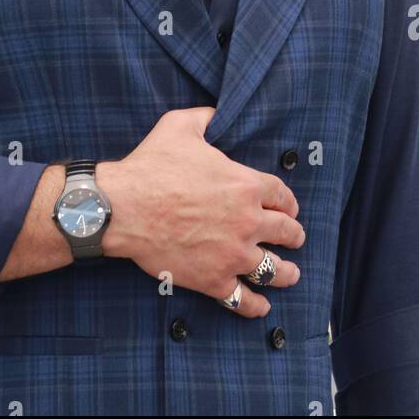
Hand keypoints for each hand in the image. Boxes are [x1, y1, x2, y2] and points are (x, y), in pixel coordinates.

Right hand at [98, 106, 304, 317]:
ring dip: (286, 272)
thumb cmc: (151, 166)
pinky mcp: (214, 279)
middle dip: (293, 235)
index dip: (288, 202)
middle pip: (286, 232)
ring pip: (274, 270)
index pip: (283, 196)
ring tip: (291, 274)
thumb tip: (216, 113)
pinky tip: (262, 305)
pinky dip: (255, 304)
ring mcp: (233, 254)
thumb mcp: (180, 126)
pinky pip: (243, 299)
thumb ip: (205, 117)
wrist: (124, 208)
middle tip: (294, 238)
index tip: (288, 208)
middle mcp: (248, 221)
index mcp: (246, 185)